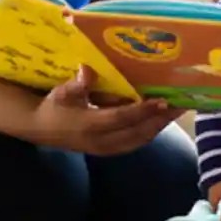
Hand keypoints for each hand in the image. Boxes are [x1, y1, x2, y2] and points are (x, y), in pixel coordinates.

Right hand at [32, 65, 183, 155]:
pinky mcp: (109, 151)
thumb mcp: (61, 92)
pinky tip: (161, 120)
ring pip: (139, 140)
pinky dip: (150, 132)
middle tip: (180, 105)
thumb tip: (86, 70)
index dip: (142, 111)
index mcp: (89, 125)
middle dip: (160, 120)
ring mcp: (105, 149)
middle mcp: (100, 141)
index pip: (121, 119)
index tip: (161, 101)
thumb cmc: (53, 106)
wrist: (40, 129)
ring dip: (159, 126)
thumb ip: (76, 84)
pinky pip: (134, 143)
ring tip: (177, 111)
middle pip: (137, 133)